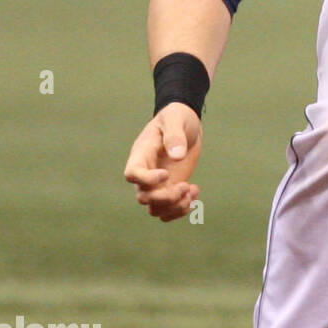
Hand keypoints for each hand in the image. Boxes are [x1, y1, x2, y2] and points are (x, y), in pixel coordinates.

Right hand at [123, 102, 203, 221]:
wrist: (186, 124)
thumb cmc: (176, 118)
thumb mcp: (175, 120)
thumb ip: (174, 135)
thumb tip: (177, 156)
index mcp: (141, 155)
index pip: (132, 174)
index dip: (147, 180)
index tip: (166, 174)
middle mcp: (146, 173)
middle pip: (144, 197)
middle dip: (166, 198)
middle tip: (185, 185)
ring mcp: (157, 184)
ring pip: (155, 209)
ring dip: (175, 207)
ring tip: (192, 191)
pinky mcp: (170, 188)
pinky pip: (168, 210)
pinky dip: (182, 209)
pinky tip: (195, 193)